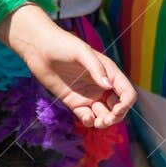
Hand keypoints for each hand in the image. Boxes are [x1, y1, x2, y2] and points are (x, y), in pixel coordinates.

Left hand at [0, 6, 136, 128]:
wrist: (38, 48)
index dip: (126, 104)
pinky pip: (86, 116)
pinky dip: (89, 121)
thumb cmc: (62, 44)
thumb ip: (96, 68)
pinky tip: (86, 118)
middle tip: (106, 120)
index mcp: (108, 72)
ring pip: (103, 114)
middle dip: (116, 116)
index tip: (117, 110)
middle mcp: (101, 86)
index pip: (126, 92)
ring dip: (104, 122)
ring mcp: (88, 95)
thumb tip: (108, 86)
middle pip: (118, 107)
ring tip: (97, 122)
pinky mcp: (74, 102)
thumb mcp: (81, 52)